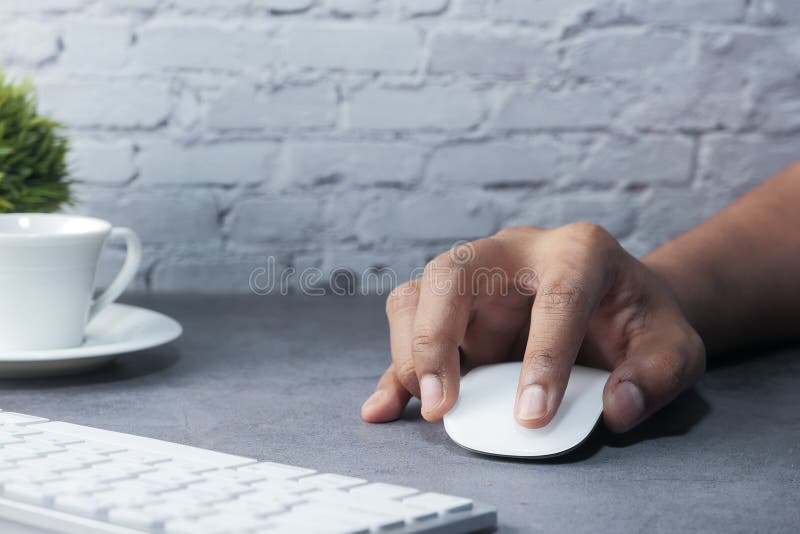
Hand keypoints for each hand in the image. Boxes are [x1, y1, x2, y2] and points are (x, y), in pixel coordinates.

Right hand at [361, 223, 705, 432]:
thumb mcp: (675, 348)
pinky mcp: (455, 308)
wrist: (618, 305)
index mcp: (579, 250)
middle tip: (443, 401)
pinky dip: (396, 367)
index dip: (543, 357)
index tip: (532, 415)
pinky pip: (410, 326)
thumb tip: (615, 407)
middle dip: (439, 335)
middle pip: (455, 271)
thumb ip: (656, 375)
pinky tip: (386, 406)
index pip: (555, 295)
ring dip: (411, 349)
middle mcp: (515, 251)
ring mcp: (478, 277)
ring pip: (420, 292)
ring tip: (428, 406)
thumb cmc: (641, 321)